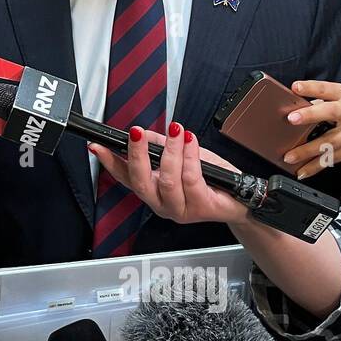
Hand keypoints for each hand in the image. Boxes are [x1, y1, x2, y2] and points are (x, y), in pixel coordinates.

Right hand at [89, 123, 247, 227]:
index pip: (125, 177)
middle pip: (140, 181)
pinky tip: (189, 141)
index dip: (110, 162)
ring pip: (167, 179)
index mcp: (154, 191)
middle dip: (136, 155)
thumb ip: (162, 147)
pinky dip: (189, 156)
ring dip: (170, 151)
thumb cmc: (213, 179)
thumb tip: (144, 134)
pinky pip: (191, 179)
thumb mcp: (183, 157)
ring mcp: (181, 209)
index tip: (98, 146)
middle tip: (135, 134)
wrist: (243, 198)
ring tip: (175, 131)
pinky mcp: (201, 207)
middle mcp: (163, 204)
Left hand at [284, 80, 340, 177]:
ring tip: (289, 156)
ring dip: (307, 151)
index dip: (311, 87)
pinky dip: (315, 166)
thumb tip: (290, 110)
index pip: (327, 89)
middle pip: (331, 112)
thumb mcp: (339, 99)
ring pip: (330, 142)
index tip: (296, 87)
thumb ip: (318, 102)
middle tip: (291, 119)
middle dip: (310, 115)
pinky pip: (333, 158)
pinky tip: (302, 171)